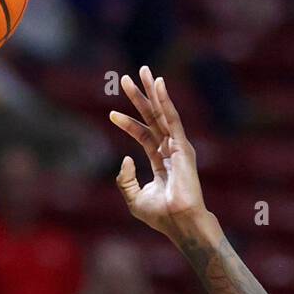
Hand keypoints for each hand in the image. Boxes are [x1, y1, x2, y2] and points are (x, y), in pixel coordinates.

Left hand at [109, 68, 209, 242]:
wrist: (178, 221)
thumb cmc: (161, 215)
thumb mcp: (134, 197)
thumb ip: (125, 179)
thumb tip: (125, 158)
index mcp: (161, 161)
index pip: (144, 135)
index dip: (128, 123)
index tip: (111, 113)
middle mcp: (171, 150)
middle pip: (153, 117)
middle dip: (141, 98)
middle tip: (127, 78)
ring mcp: (178, 146)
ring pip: (163, 113)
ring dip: (152, 92)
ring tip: (143, 71)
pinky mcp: (182, 145)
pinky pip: (171, 118)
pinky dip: (165, 100)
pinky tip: (158, 84)